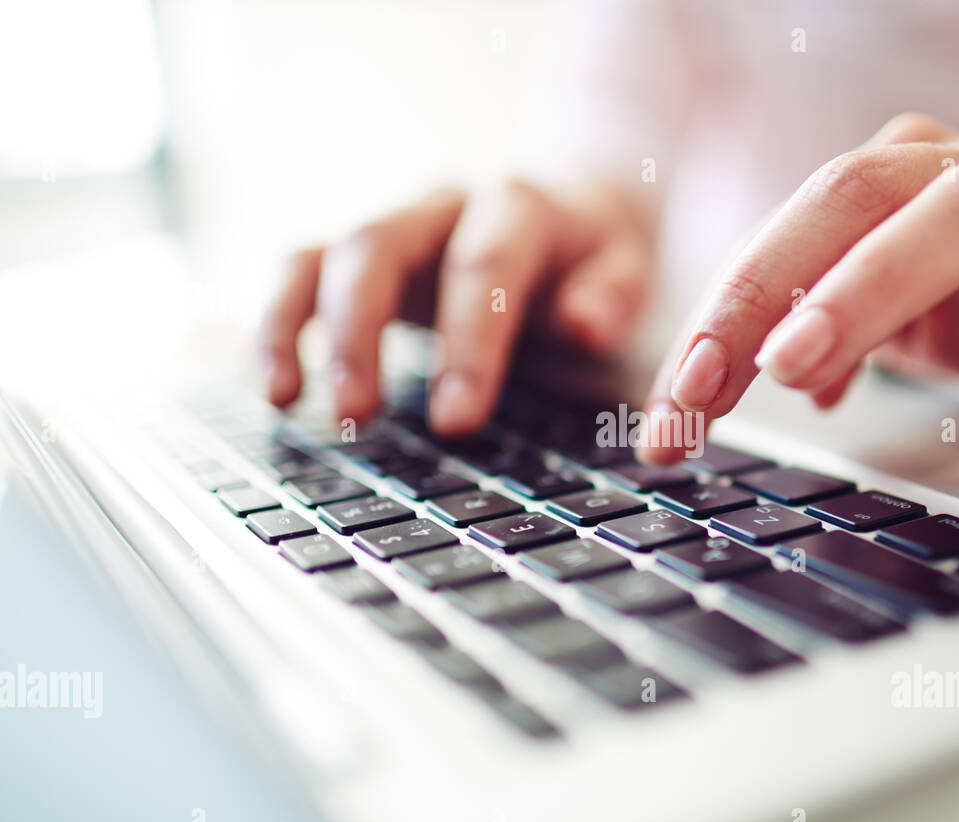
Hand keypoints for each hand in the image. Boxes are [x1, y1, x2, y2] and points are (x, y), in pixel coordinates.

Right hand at [260, 179, 654, 433]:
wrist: (562, 202)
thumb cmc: (590, 254)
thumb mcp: (623, 266)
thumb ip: (611, 295)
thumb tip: (585, 327)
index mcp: (516, 205)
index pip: (482, 266)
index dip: (467, 343)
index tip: (457, 422)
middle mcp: (442, 203)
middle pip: (378, 246)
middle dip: (360, 333)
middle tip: (357, 417)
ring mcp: (394, 222)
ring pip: (324, 253)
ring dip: (296, 326)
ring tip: (286, 401)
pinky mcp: (359, 249)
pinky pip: (299, 270)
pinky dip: (277, 323)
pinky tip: (274, 387)